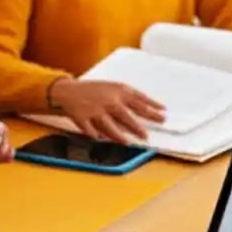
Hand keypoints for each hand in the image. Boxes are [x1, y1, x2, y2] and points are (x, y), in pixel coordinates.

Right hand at [50, 79, 165, 144]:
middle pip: (125, 115)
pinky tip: (101, 139)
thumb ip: (130, 98)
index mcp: (118, 91)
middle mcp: (107, 100)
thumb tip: (151, 109)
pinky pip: (90, 129)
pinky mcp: (82, 117)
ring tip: (128, 142)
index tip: (163, 114)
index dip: (152, 108)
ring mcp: (94, 109)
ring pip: (108, 125)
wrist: (68, 90)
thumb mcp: (114, 88)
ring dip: (118, 135)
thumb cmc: (95, 91)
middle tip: (146, 136)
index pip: (139, 100)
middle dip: (137, 127)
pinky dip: (95, 135)